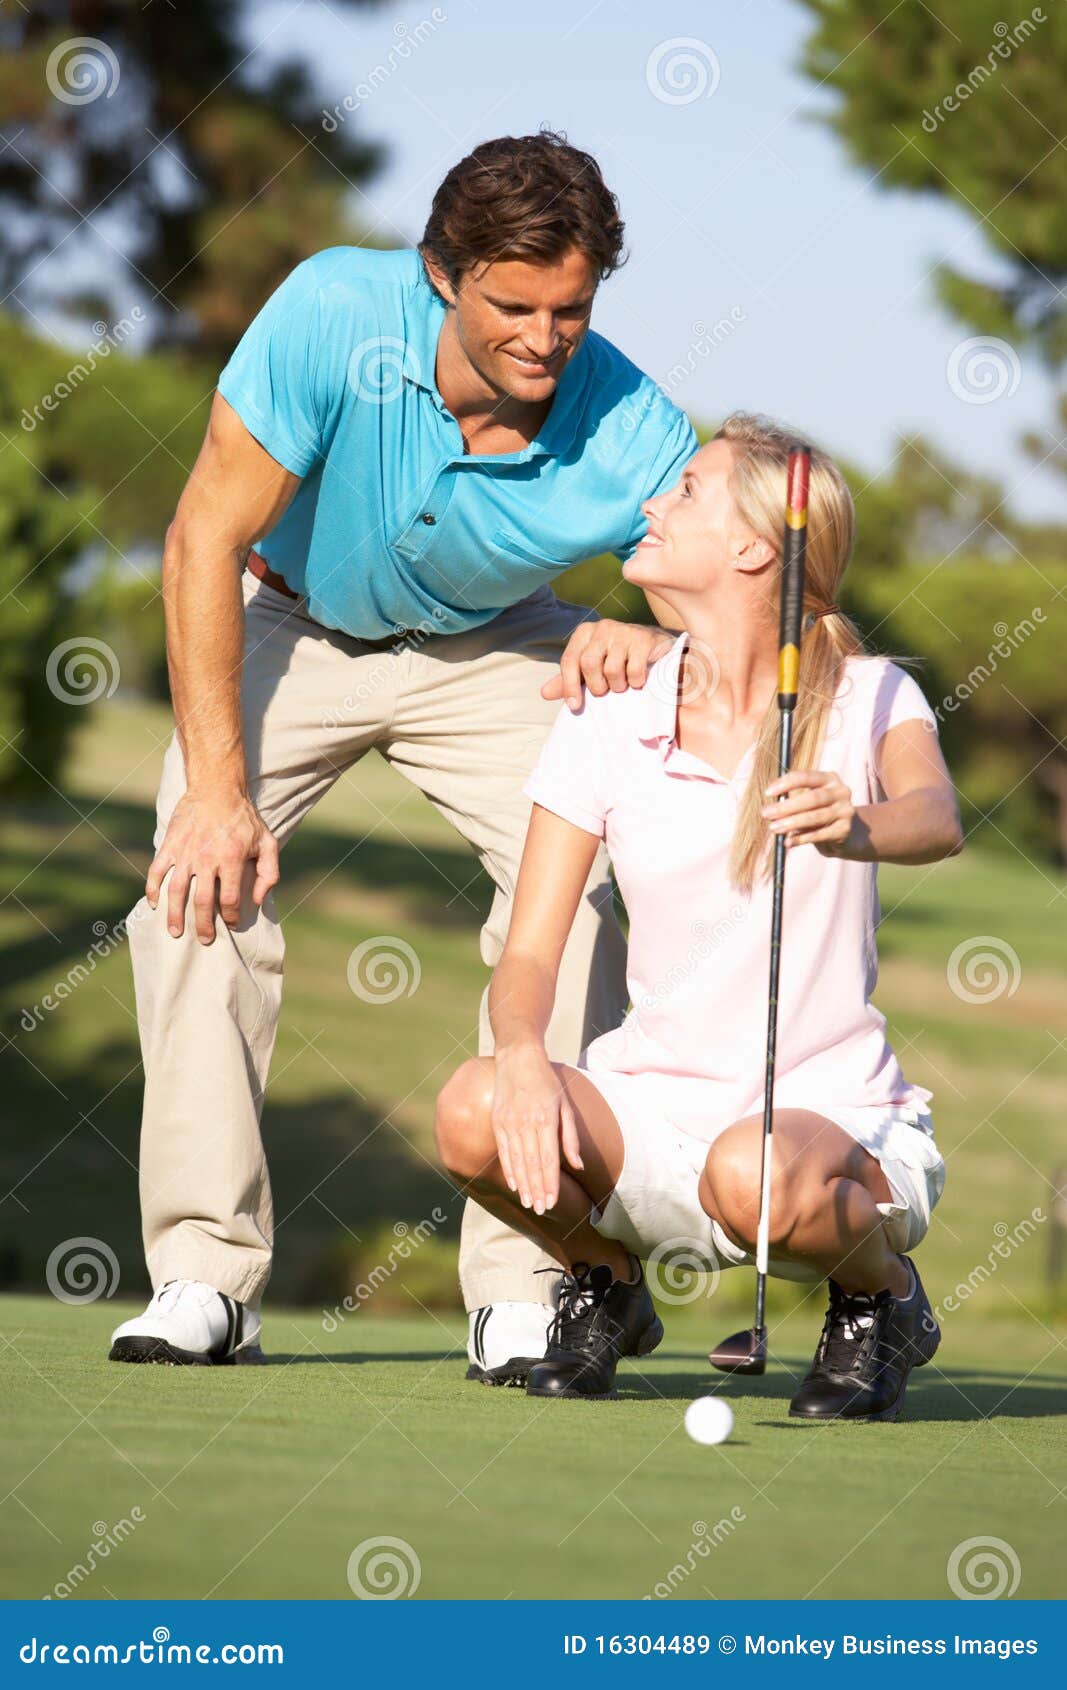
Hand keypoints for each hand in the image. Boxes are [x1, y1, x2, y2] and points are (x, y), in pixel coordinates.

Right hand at [146, 789, 279, 942]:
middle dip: (203, 925)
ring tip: (175, 932)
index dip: (232, 917)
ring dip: (174, 914)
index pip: (230, 899)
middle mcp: (207, 858)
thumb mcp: (267, 842)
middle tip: (204, 940)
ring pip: (176, 891)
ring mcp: (186, 852)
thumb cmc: (245, 818)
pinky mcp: (170, 844)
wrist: (216, 789)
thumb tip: (259, 900)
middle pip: (203, 902)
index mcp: (231, 859)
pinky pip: (157, 871)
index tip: (232, 925)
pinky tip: (154, 903)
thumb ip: (268, 873)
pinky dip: (153, 889)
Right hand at [491, 1045, 583, 1213]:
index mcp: (546, 1119)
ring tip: (530, 1204)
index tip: (553, 1203)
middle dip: (537, 1190)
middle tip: (542, 1211)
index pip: (549, 1160)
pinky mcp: (498, 1122)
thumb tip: (578, 1166)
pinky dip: (509, 1170)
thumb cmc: (547, 1082)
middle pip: (532, 1164)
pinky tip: (514, 1186)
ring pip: (517, 1161)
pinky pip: (503, 1151)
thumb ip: (571, 1137)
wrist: (518, 1058)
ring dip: (524, 1185)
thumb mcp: (565, 1105)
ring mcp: (509, 1123)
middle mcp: (526, 1123)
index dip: (550, 1184)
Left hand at [541, 619, 674, 709]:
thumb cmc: (617, 659)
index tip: (574, 706)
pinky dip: (635, 682)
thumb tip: (544, 693)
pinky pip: (633, 671)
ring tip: (623, 684)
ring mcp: (624, 631)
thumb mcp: (591, 669)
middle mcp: (602, 627)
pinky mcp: (644, 639)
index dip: (570, 686)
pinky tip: (638, 680)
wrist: (654, 647)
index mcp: (584, 633)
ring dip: (617, 686)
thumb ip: (569, 679)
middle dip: (596, 686)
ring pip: (611, 670)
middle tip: (605, 691)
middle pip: (589, 664)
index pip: (569, 660)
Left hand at [762, 770, 858, 856]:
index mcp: (829, 779)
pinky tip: (788, 842)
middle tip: (766, 813)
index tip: (768, 793)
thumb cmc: (820, 812)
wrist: (849, 833)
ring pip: (815, 817)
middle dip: (786, 806)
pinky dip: (801, 838)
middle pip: (812, 798)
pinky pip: (819, 834)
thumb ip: (793, 802)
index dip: (786, 783)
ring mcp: (845, 811)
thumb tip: (770, 810)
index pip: (806, 777)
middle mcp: (840, 792)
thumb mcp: (810, 802)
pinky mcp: (844, 830)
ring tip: (773, 828)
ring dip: (791, 823)